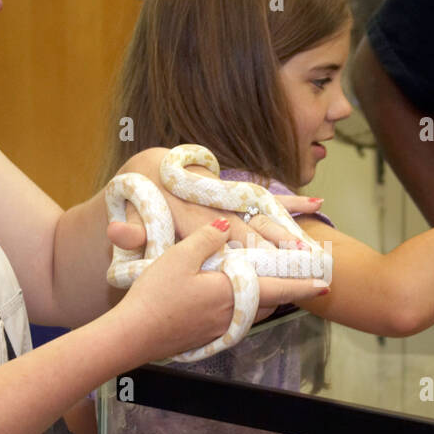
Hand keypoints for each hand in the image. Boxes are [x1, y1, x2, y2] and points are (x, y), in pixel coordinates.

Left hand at [115, 148, 322, 250]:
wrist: (144, 173)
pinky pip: (262, 196)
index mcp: (178, 196)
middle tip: (299, 258)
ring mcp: (221, 186)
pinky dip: (288, 202)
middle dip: (270, 240)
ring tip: (311, 245)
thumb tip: (115, 231)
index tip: (260, 260)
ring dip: (285, 227)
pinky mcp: (233, 187)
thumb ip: (128, 230)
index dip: (237, 244)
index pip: (211, 225)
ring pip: (257, 208)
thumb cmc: (130, 209)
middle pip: (241, 218)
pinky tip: (317, 205)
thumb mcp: (126, 220)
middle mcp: (204, 188)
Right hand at [116, 222, 327, 359]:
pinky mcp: (206, 338)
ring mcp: (219, 329)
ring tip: (267, 287)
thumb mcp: (179, 257)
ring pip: (252, 313)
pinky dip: (242, 309)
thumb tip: (228, 224)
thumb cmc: (154, 295)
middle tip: (298, 281)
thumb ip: (207, 238)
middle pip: (269, 303)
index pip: (278, 288)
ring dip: (263, 301)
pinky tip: (230, 301)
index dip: (303, 285)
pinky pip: (234, 321)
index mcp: (231, 292)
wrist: (132, 335)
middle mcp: (231, 314)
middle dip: (285, 292)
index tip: (326, 284)